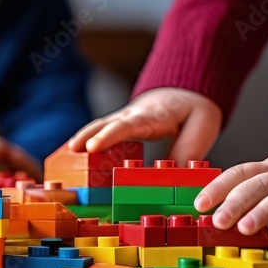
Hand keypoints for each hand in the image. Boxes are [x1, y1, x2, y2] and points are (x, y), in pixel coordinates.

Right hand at [67, 88, 221, 161]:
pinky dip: (85, 140)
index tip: (93, 146)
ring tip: (66, 154)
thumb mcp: (202, 126)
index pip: (127, 124)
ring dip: (82, 138)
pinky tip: (72, 154)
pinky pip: (100, 131)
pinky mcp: (120, 126)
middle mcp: (133, 116)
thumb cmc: (193, 109)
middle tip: (71, 150)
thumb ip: (189, 149)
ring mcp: (124, 120)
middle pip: (106, 123)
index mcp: (152, 115)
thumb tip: (175, 175)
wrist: (185, 91)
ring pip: (99, 126)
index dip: (109, 135)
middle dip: (88, 135)